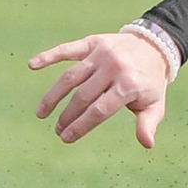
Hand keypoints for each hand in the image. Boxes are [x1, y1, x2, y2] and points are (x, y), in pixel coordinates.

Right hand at [29, 31, 172, 146]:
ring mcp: (102, 54)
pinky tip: (32, 65)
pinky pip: (67, 49)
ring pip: (70, 77)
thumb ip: (148, 123)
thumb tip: (148, 145)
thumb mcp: (155, 103)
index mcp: (129, 85)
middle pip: (83, 96)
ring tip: (42, 113)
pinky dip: (48, 56)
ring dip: (53, 96)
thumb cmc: (150, 81)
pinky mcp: (92, 42)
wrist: (155, 46)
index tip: (67, 138)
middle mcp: (114, 68)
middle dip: (67, 116)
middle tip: (58, 130)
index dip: (81, 125)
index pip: (100, 110)